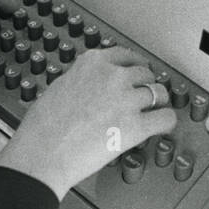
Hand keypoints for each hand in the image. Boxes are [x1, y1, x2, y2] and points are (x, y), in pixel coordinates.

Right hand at [0, 47, 176, 200]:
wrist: (42, 153)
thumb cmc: (42, 127)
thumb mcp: (60, 87)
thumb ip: (83, 80)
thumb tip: (92, 85)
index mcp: (92, 63)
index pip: (125, 55)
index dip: (134, 67)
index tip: (137, 73)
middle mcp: (113, 76)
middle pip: (145, 73)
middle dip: (146, 85)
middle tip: (144, 97)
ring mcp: (126, 100)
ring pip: (159, 93)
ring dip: (158, 103)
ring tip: (155, 111)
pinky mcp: (136, 126)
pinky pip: (166, 118)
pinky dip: (166, 122)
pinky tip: (162, 126)